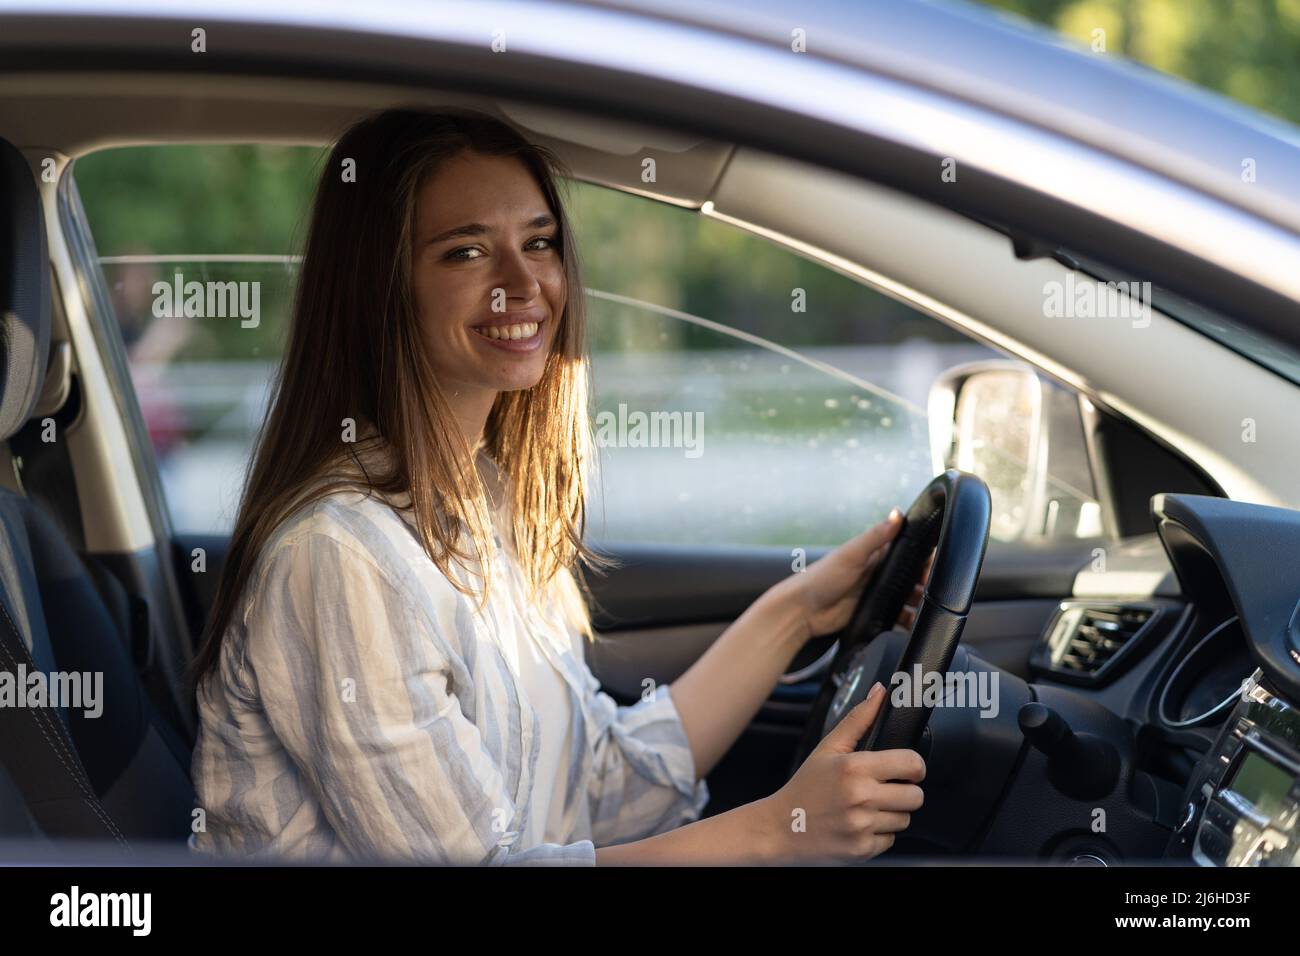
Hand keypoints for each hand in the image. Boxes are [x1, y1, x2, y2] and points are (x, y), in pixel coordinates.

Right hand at [753, 682, 925, 863]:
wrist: (780, 828)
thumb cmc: (804, 787)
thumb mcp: (828, 748)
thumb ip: (858, 719)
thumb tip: (880, 692)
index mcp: (855, 768)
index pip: (913, 764)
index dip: (914, 766)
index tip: (904, 768)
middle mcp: (861, 797)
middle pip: (916, 796)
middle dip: (904, 792)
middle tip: (882, 789)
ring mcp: (862, 826)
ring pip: (905, 819)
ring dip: (891, 814)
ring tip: (866, 808)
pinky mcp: (862, 850)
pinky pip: (891, 840)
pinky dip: (879, 834)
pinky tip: (859, 824)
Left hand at [771, 509, 931, 643]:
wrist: (802, 611)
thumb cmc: (821, 577)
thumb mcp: (850, 554)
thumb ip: (875, 536)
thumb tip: (898, 513)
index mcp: (874, 556)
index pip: (907, 552)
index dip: (923, 556)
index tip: (937, 561)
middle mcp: (878, 574)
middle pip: (912, 577)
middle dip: (925, 582)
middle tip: (933, 588)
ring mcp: (877, 595)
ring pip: (908, 598)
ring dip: (919, 602)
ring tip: (928, 607)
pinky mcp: (874, 615)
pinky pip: (897, 618)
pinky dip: (908, 620)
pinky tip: (915, 622)